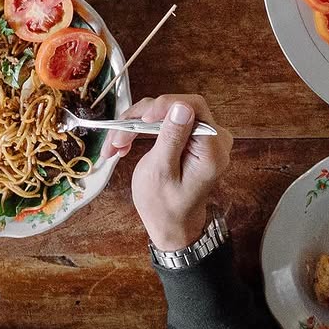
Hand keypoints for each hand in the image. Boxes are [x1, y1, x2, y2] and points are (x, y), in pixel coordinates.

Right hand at [104, 94, 232, 250]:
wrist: (171, 223)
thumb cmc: (164, 206)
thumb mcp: (162, 173)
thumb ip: (172, 138)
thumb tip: (182, 107)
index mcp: (212, 151)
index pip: (195, 108)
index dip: (167, 105)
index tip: (142, 118)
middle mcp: (214, 140)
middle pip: (178, 108)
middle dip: (143, 119)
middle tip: (117, 139)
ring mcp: (204, 138)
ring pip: (167, 113)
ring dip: (137, 125)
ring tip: (115, 146)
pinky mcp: (191, 137)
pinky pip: (167, 122)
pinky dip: (143, 129)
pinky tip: (124, 144)